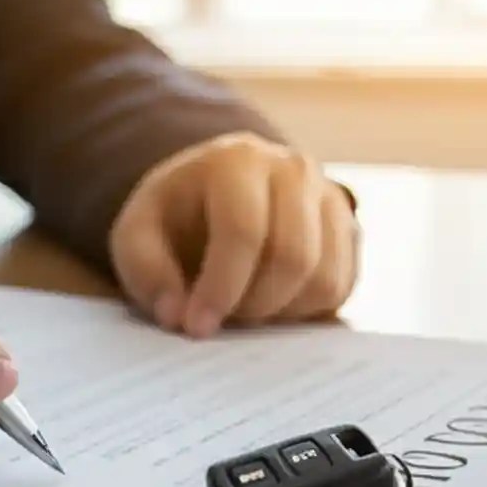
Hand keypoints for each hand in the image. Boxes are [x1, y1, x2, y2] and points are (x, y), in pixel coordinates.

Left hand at [109, 132, 358, 337]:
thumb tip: (177, 316)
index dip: (221, 287)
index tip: (197, 326)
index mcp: (237, 160)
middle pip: (293, 257)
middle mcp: (294, 170)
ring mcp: (329, 198)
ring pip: (324, 278)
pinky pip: (340, 288)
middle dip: (254, 305)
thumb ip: (147, 272)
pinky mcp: (349, 231)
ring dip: (280, 312)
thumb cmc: (174, 218)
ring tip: (242, 308)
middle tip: (222, 321)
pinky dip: (304, 311)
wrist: (213, 197)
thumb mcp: (137, 237)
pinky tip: (269, 302)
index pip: (243, 230)